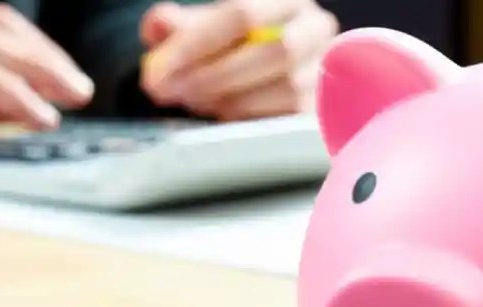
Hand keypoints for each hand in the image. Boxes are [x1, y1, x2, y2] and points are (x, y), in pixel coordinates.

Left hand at [138, 0, 337, 121]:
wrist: (265, 69)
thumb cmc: (231, 44)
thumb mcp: (201, 27)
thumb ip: (176, 24)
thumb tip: (158, 25)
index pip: (243, 13)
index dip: (195, 43)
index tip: (157, 71)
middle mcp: (316, 28)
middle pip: (273, 50)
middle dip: (212, 75)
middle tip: (170, 93)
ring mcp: (325, 69)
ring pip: (285, 87)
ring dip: (230, 99)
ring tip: (192, 100)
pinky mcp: (322, 108)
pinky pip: (289, 117)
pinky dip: (248, 118)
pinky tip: (220, 114)